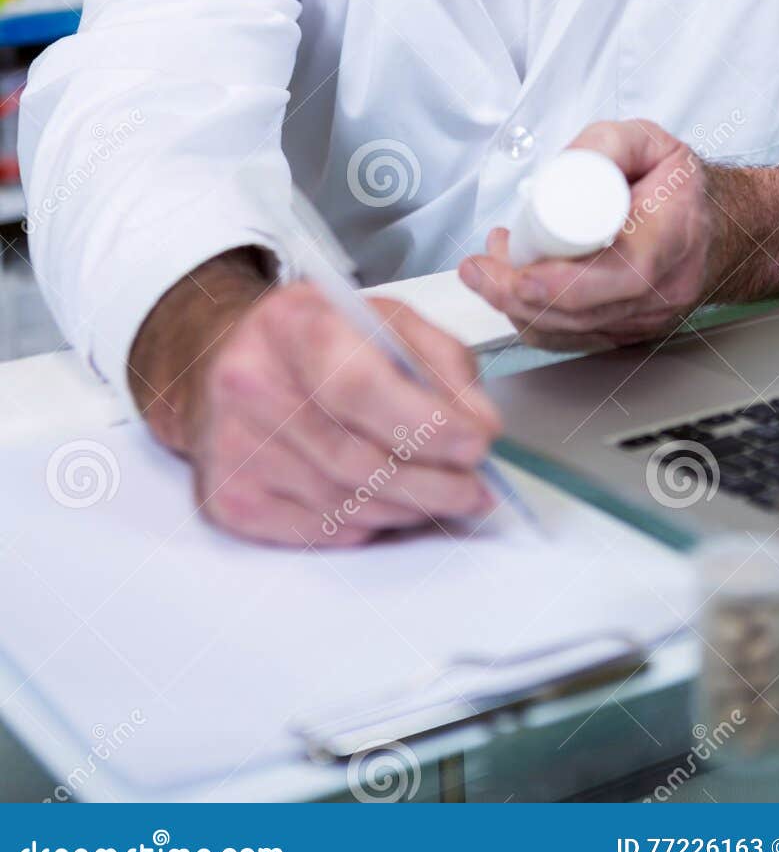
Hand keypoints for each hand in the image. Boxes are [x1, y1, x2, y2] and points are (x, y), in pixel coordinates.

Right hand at [130, 260, 500, 547]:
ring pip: (344, 504)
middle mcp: (251, 385)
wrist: (224, 362)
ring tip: (445, 497)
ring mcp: (233, 448)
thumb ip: (442, 362)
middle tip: (475, 489)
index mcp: (292, 325)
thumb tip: (481, 425)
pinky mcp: (229, 499)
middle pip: (356, 459)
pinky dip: (368, 525)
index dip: (427, 424)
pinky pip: (320, 531)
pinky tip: (391, 506)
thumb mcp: (383, 319)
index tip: (477, 444)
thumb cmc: (315, 339)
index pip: (361, 387)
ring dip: (408, 508)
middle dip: (433, 483)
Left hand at [459, 120, 778, 349]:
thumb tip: (564, 167)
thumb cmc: (686, 188)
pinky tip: (514, 285)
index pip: (610, 278)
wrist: (728, 230)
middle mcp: (658, 295)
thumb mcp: (650, 143)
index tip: (509, 264)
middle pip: (573, 313)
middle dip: (511, 293)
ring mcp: (642, 322)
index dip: (554, 280)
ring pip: (564, 333)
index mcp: (668, 243)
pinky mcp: (626, 334)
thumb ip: (605, 145)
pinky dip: (533, 317)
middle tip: (477, 265)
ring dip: (515, 304)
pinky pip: (570, 339)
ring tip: (492, 265)